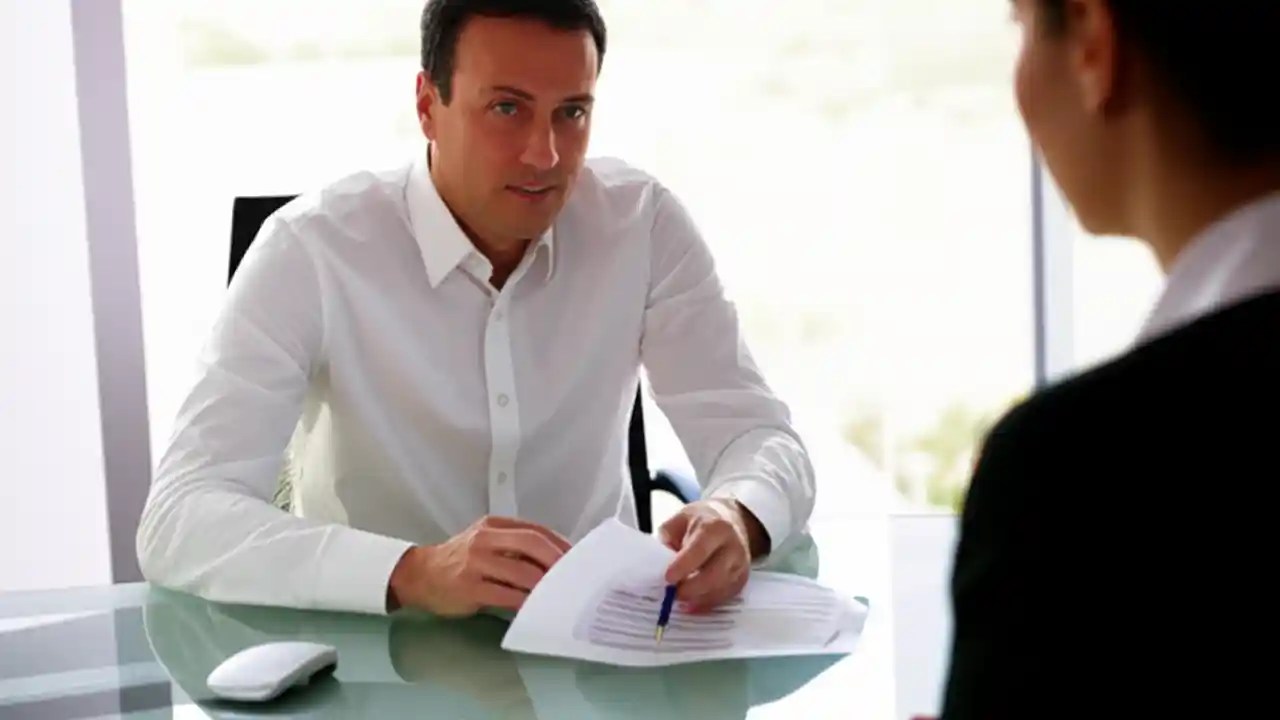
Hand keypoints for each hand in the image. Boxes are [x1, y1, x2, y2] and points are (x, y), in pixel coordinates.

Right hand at [387, 516, 570, 616]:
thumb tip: (553, 560)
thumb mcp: (484, 542)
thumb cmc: (458, 561)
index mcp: (492, 525)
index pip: (535, 529)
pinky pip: (506, 596)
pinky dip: (524, 602)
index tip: (575, 558)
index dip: (559, 544)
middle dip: (556, 561)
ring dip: (543, 585)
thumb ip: (513, 545)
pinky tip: (534, 607)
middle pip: (531, 543)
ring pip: (522, 572)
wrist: (418, 575)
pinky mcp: (469, 588)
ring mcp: (476, 563)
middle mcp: (484, 539)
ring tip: (556, 595)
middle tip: (571, 576)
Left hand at [658, 499, 767, 610]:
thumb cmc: (701, 520)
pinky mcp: (742, 578)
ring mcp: (740, 564)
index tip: (668, 578)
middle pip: (714, 574)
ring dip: (698, 598)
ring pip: (720, 589)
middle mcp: (733, 546)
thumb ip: (668, 538)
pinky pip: (724, 596)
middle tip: (672, 593)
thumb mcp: (679, 519)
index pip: (700, 549)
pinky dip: (706, 603)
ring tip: (680, 599)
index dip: (683, 566)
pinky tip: (691, 604)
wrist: (731, 519)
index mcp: (715, 527)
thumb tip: (660, 563)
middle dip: (691, 588)